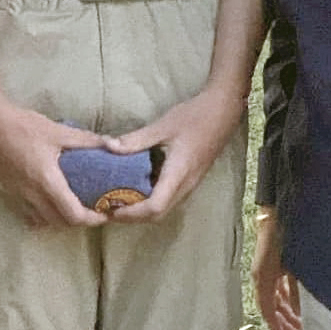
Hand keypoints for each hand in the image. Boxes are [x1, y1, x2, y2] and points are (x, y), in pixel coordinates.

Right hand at [0, 93, 110, 227]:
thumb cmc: (23, 126)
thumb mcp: (58, 131)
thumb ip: (87, 140)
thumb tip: (113, 144)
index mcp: (47, 183)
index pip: (73, 216)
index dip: (92, 219)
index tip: (105, 213)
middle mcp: (32, 196)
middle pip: (61, 223)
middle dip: (80, 221)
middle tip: (93, 209)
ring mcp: (17, 197)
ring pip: (43, 221)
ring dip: (61, 220)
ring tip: (73, 206)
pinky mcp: (7, 193)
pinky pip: (28, 214)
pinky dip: (42, 216)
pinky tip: (47, 203)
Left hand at [103, 83, 244, 221]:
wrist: (223, 112)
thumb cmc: (195, 117)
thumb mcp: (162, 126)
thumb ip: (136, 140)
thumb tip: (108, 147)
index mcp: (178, 174)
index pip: (155, 207)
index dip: (131, 213)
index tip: (111, 209)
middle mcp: (185, 186)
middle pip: (157, 215)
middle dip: (132, 217)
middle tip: (109, 207)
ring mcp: (189, 185)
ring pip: (163, 209)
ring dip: (141, 210)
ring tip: (118, 200)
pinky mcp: (189, 180)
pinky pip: (168, 198)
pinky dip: (150, 200)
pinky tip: (136, 187)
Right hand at [252, 208, 300, 329]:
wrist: (280, 209)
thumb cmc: (286, 237)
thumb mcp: (294, 268)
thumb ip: (296, 292)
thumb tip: (299, 313)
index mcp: (263, 278)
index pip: (267, 310)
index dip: (276, 328)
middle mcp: (261, 276)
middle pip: (270, 306)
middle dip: (282, 322)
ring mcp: (266, 269)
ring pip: (274, 297)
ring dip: (285, 311)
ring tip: (298, 324)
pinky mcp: (271, 262)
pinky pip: (276, 286)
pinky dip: (285, 297)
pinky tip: (295, 304)